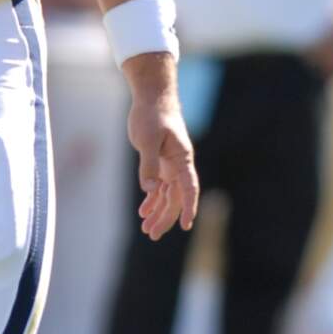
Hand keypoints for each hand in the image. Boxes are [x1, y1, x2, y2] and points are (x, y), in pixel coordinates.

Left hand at [125, 65, 198, 240]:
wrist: (152, 99)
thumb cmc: (152, 115)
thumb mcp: (147, 139)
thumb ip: (148, 164)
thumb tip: (149, 190)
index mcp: (182, 159)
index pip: (189, 187)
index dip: (189, 207)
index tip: (187, 225)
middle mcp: (179, 165)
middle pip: (176, 197)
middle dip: (166, 217)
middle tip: (153, 234)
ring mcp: (169, 165)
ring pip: (166, 195)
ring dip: (158, 212)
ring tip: (147, 229)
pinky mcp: (159, 164)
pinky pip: (158, 187)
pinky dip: (152, 200)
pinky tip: (143, 212)